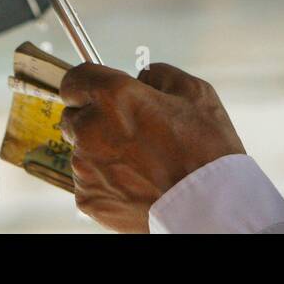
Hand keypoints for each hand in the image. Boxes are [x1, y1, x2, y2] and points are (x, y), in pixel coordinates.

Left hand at [58, 62, 244, 232]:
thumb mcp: (194, 92)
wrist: (209, 209)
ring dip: (102, 151)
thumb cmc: (205, 151)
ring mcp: (85, 166)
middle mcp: (91, 128)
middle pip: (74, 115)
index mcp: (113, 97)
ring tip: (140, 163)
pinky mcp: (87, 197)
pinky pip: (89, 180)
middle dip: (94, 118)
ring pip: (82, 150)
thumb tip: (140, 78)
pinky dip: (106, 180)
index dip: (87, 85)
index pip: (74, 79)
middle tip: (129, 132)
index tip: (98, 93)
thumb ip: (157, 75)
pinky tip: (136, 183)